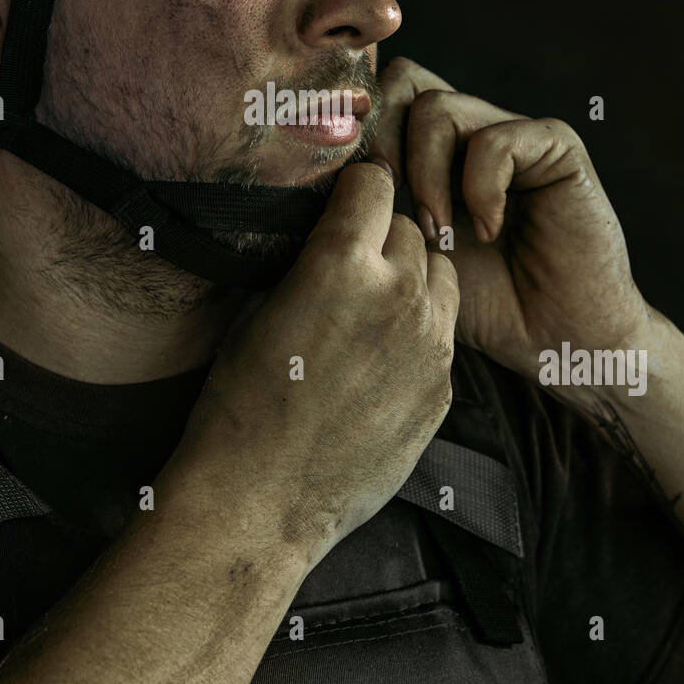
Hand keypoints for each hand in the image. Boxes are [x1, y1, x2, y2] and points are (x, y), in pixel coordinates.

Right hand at [173, 162, 458, 569]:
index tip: (344, 204)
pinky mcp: (443, 387)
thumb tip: (326, 234)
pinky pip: (444, 332)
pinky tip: (381, 360)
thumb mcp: (258, 310)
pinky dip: (421, 331)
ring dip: (413, 278)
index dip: (355, 190)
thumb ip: (307, 262)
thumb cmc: (240, 405)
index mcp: (341, 265)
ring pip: (440, 275)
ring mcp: (429, 344)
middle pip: (410, 229)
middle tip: (351, 267)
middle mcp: (397, 295)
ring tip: (373, 310)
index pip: (374, 183)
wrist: (260, 501)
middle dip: (383, 238)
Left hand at [367, 56, 652, 403]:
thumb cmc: (484, 308)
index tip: (349, 194)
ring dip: (426, 174)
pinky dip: (480, 187)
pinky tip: (488, 231)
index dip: (357, 133)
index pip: (380, 98)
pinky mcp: (556, 146)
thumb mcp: (408, 257)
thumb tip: (316, 176)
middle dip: (382, 140)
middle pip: (402, 83)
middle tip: (389, 204)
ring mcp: (513, 134)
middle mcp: (470, 132)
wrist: (558, 339)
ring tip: (440, 234)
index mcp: (432, 151)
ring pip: (437, 108)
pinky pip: (495, 139)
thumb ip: (374, 210)